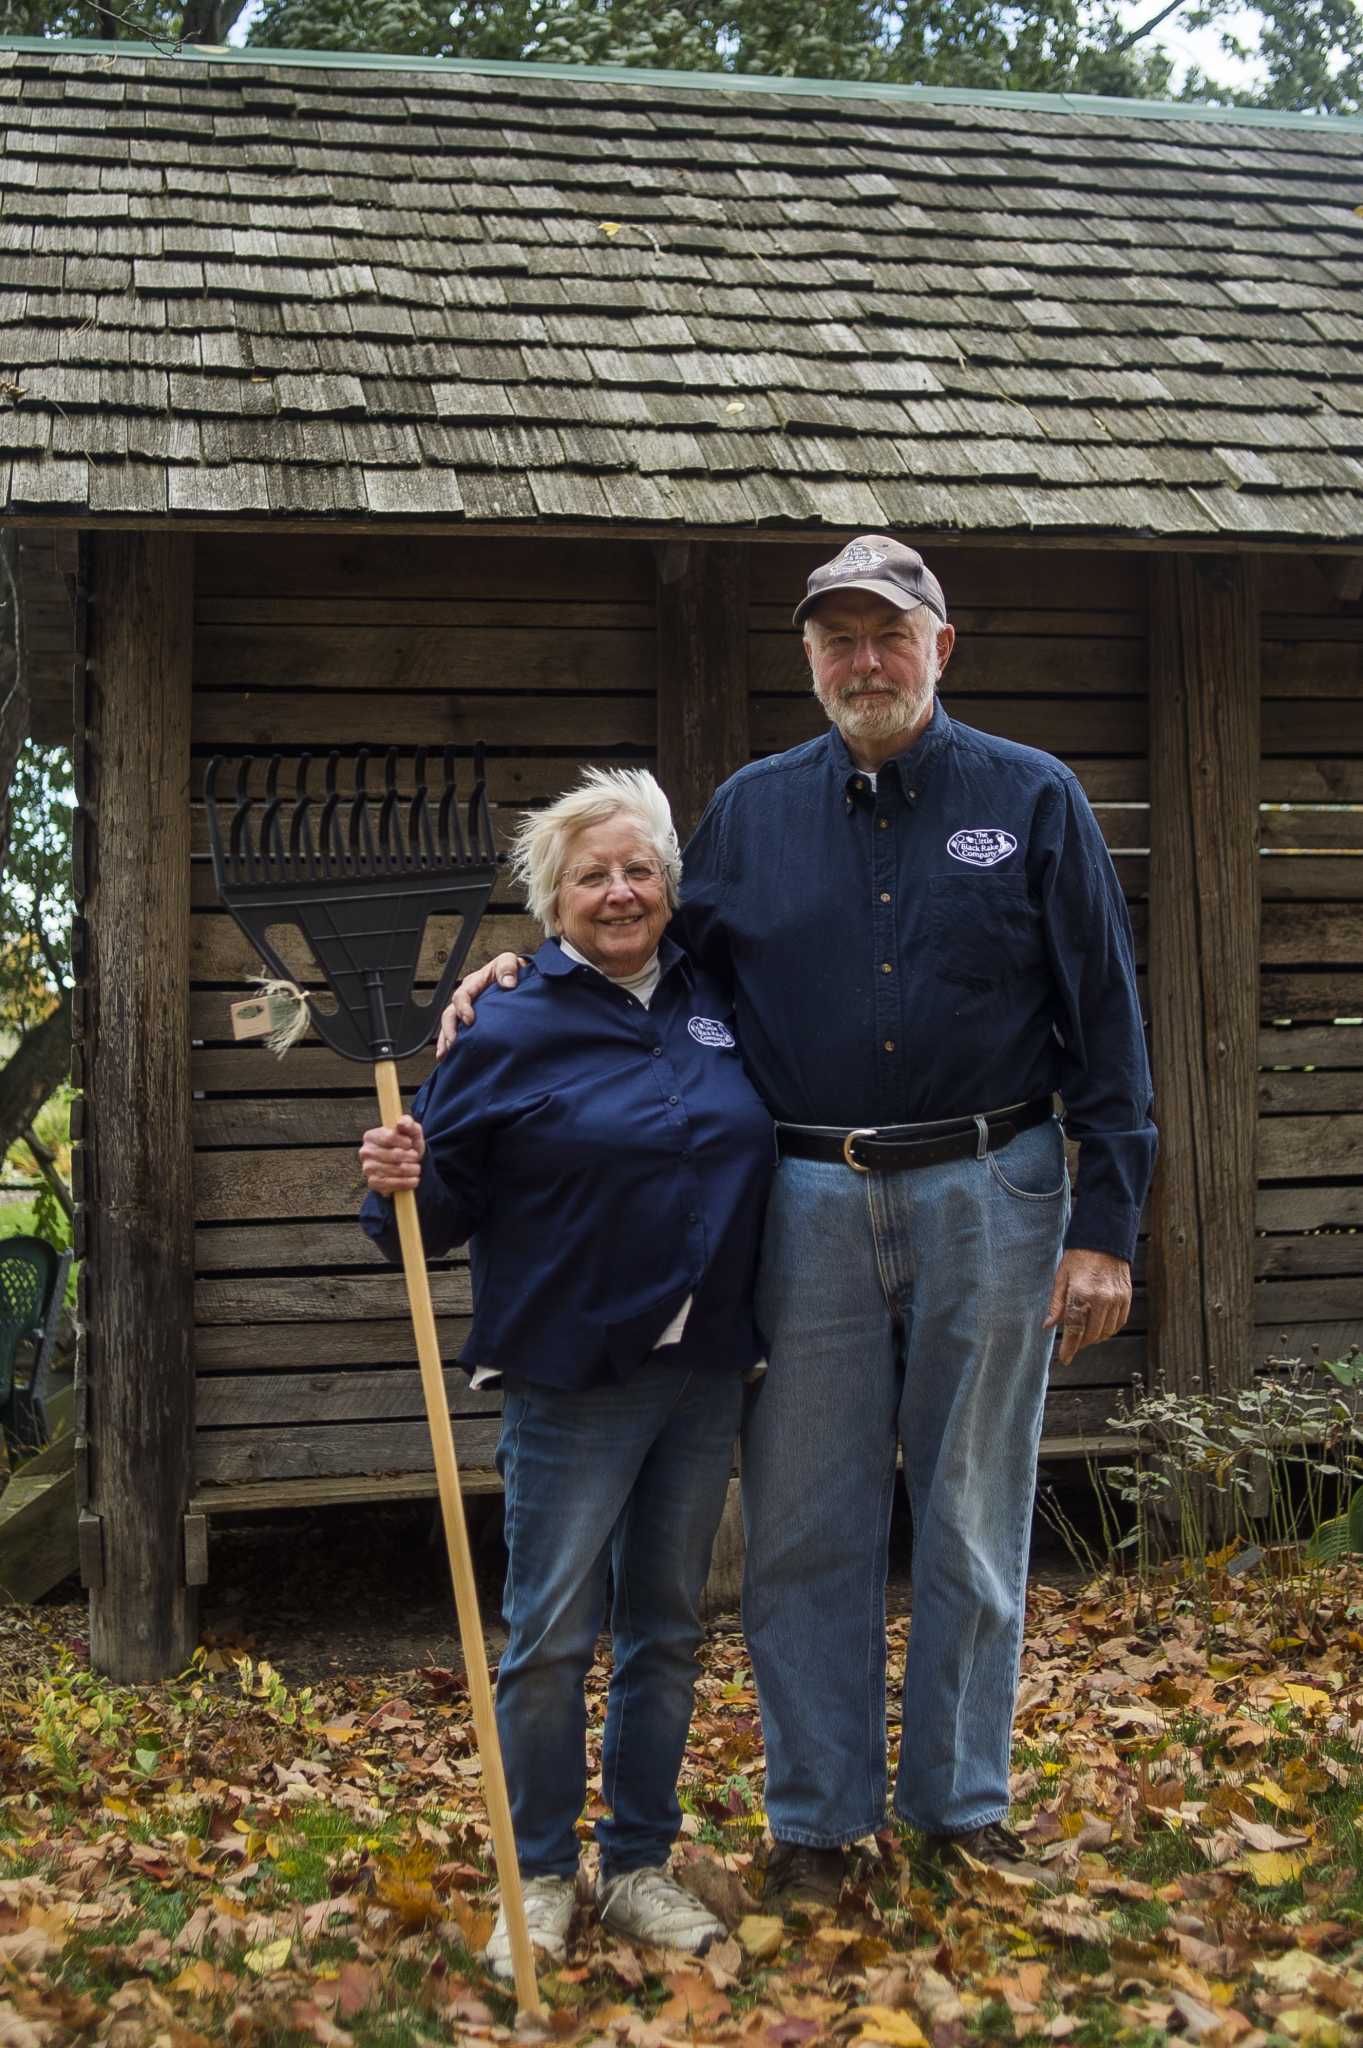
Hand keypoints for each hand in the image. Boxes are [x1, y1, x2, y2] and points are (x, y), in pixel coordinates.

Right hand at [359, 1115, 425, 1194]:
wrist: (406, 1163)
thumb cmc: (406, 1144)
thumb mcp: (411, 1130)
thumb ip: (408, 1123)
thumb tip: (402, 1123)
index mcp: (371, 1136)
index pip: (389, 1137)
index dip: (404, 1142)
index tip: (410, 1144)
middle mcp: (365, 1152)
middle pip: (393, 1155)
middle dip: (410, 1157)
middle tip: (416, 1157)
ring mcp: (368, 1168)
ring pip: (394, 1170)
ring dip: (411, 1170)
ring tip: (417, 1168)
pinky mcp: (373, 1182)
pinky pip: (391, 1184)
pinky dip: (405, 1183)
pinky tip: (413, 1180)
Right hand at [435, 951, 524, 1057]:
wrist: (520, 978)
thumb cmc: (512, 969)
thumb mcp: (510, 962)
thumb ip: (507, 968)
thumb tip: (508, 983)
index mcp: (474, 983)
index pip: (462, 996)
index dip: (463, 1008)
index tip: (469, 1020)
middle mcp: (467, 997)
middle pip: (450, 1013)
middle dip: (449, 1029)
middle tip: (454, 1043)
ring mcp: (467, 1010)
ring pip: (450, 1026)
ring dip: (446, 1040)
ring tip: (446, 1055)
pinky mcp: (472, 1021)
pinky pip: (457, 1032)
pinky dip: (451, 1045)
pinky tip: (450, 1057)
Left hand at [1044, 1249, 1131, 1365]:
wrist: (1105, 1239)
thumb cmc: (1078, 1257)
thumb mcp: (1061, 1277)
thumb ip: (1056, 1304)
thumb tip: (1048, 1326)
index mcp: (1081, 1293)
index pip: (1074, 1328)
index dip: (1069, 1347)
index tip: (1065, 1359)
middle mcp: (1101, 1299)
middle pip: (1091, 1334)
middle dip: (1081, 1343)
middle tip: (1072, 1344)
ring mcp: (1116, 1299)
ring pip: (1106, 1331)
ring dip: (1095, 1337)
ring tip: (1084, 1335)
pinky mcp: (1126, 1297)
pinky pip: (1119, 1322)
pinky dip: (1109, 1329)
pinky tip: (1100, 1327)